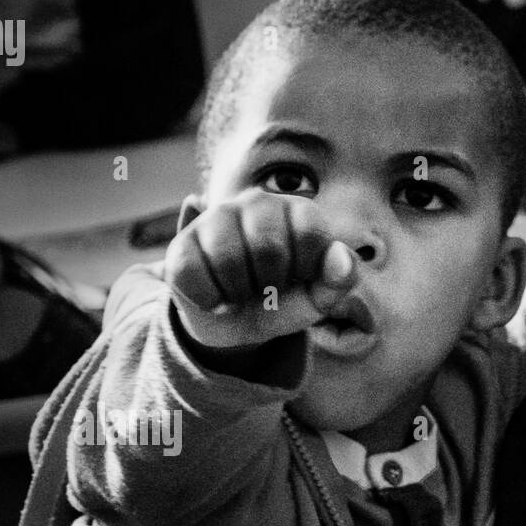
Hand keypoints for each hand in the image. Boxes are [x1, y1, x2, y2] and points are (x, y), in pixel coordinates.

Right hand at [164, 192, 359, 353]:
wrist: (235, 323)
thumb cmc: (281, 301)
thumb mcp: (315, 300)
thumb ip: (337, 281)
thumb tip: (342, 256)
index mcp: (297, 210)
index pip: (310, 232)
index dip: (305, 270)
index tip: (299, 279)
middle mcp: (257, 202)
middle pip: (268, 247)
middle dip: (271, 284)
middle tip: (267, 288)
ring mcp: (216, 217)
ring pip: (227, 258)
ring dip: (239, 293)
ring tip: (241, 293)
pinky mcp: (183, 243)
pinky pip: (194, 275)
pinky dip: (210, 300)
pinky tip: (216, 297)